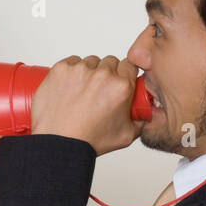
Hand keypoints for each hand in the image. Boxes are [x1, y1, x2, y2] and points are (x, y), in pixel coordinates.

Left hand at [31, 55, 145, 154]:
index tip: (117, 81)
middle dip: (106, 74)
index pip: (129, 65)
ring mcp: (80, 70)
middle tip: (97, 91)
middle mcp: (102, 75)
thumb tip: (146, 111)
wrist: (59, 143)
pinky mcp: (61, 69)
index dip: (124, 74)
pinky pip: (71, 62)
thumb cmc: (87, 140)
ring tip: (81, 92)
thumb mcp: (126, 135)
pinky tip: (69, 87)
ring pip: (90, 61)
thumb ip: (141, 120)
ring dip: (88, 72)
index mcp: (121, 87)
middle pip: (110, 62)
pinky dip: (71, 71)